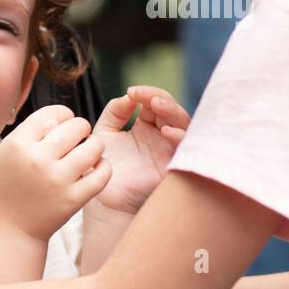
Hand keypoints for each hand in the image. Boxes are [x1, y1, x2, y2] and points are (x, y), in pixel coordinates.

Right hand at [0, 104, 111, 240]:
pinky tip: (97, 167)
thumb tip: (64, 114)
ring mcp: (57, 180)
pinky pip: (102, 173)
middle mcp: (37, 160)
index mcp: (18, 144)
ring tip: (90, 150)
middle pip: (76, 126)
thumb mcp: (7, 152)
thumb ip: (30, 131)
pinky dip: (104, 167)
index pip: (53, 113)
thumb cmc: (11, 184)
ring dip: (96, 145)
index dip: (64, 115)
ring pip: (94, 146)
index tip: (63, 125)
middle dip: (82, 128)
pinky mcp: (73, 199)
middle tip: (79, 137)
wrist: (11, 227)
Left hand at [91, 85, 190, 214]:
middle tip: (145, 96)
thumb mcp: (105, 132)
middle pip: (171, 109)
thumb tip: (128, 97)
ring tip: (156, 105)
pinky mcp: (173, 166)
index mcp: (146, 126)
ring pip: (183, 124)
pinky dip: (179, 137)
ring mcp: (169, 149)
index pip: (155, 101)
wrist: (104, 196)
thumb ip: (114, 112)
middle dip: (160, 98)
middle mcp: (161, 136)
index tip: (132, 91)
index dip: (147, 93)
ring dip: (172, 111)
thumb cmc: (105, 165)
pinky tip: (166, 131)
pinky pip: (184, 149)